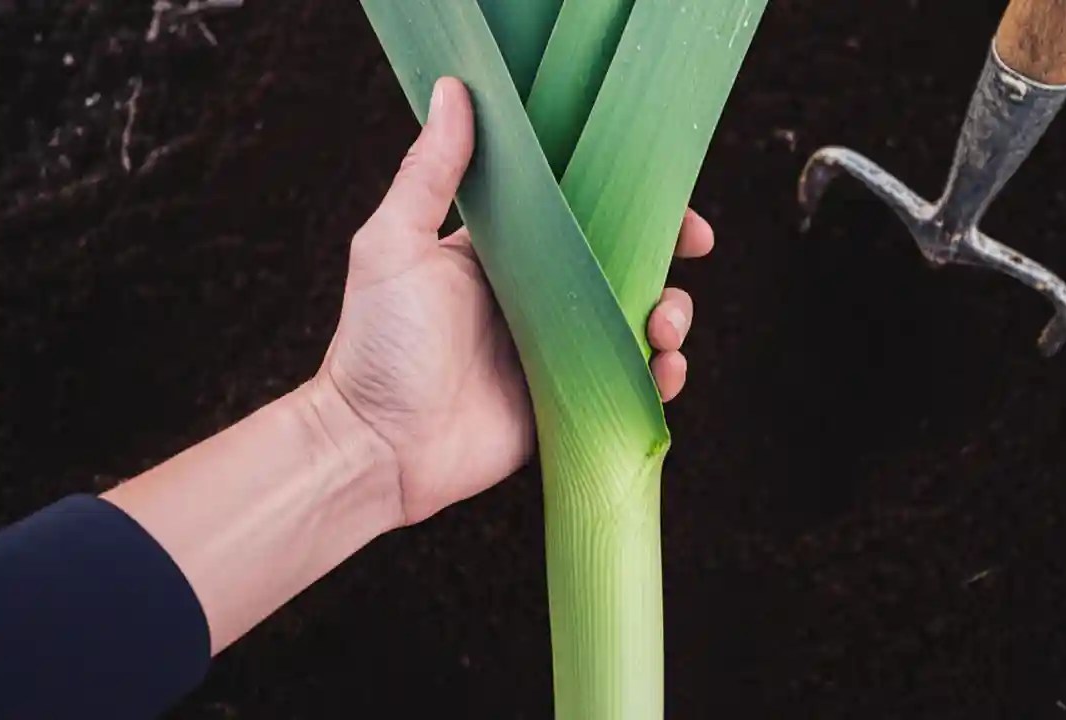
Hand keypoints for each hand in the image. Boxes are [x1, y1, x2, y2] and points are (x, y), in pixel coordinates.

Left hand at [315, 78, 713, 524]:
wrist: (377, 446)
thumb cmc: (376, 344)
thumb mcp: (394, 245)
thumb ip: (430, 172)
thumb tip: (456, 88)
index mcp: (508, 252)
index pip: (584, 212)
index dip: (635, 203)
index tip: (674, 204)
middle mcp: (540, 297)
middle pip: (627, 265)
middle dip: (667, 261)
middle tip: (689, 257)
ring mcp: (559, 352)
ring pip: (639, 324)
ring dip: (671, 319)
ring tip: (662, 330)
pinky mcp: (569, 405)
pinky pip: (630, 387)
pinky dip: (659, 380)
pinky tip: (661, 375)